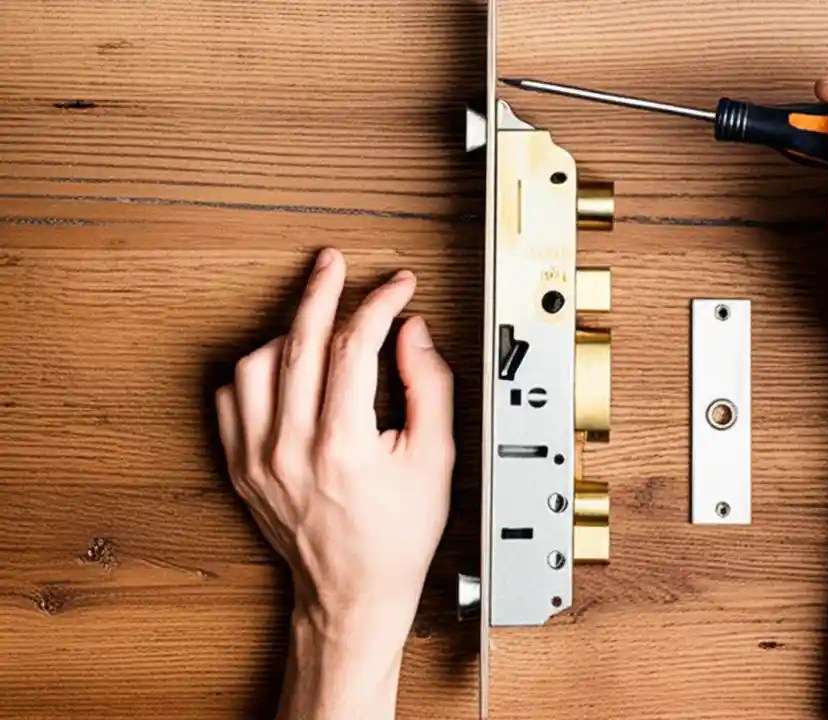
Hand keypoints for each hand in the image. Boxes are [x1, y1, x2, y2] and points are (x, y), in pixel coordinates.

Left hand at [214, 248, 453, 649]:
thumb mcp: (434, 460)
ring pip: (255, 364)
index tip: (397, 289)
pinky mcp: (239, 467)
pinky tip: (283, 368)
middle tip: (334, 264)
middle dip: (321, 292)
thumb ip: (429, 388)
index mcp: (343, 446)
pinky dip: (255, 372)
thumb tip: (413, 334)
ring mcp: (257, 458)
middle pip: (298, 342)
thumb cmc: (397, 536)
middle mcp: (291, 448)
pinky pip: (231, 398)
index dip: (378, 305)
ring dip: (288, 336)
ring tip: (317, 330)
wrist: (352, 593)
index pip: (355, 347)